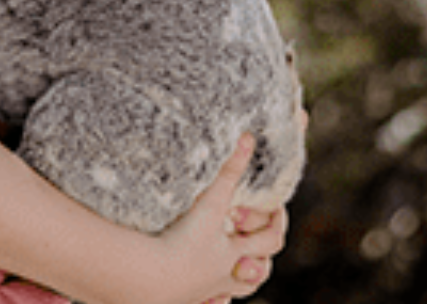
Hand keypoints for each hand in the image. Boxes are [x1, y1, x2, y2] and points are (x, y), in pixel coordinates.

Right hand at [145, 135, 288, 303]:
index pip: (271, 240)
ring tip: (236, 264)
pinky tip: (211, 291)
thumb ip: (228, 171)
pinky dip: (215, 297)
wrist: (149, 280)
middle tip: (255, 236)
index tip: (275, 208)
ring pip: (236, 290)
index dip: (276, 222)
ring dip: (240, 277)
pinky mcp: (186, 298)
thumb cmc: (181, 243)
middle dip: (261, 256)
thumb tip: (248, 139)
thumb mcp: (209, 204)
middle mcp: (226, 275)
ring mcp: (207, 291)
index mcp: (236, 253)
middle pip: (258, 272)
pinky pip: (210, 301)